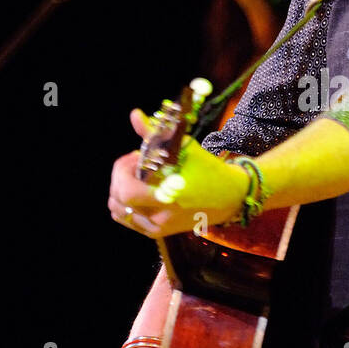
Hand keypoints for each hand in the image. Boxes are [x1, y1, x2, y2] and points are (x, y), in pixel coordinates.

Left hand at [108, 109, 247, 238]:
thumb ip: (154, 134)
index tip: (136, 156)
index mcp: (170, 195)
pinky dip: (125, 205)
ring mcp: (159, 227)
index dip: (122, 171)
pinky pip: (128, 220)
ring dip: (120, 190)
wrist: (230, 197)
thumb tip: (134, 114)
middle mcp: (162, 215)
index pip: (126, 191)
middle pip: (118, 200)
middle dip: (119, 177)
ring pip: (118, 211)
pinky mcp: (158, 232)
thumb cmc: (209, 169)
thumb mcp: (184, 147)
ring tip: (137, 177)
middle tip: (134, 164)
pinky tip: (139, 190)